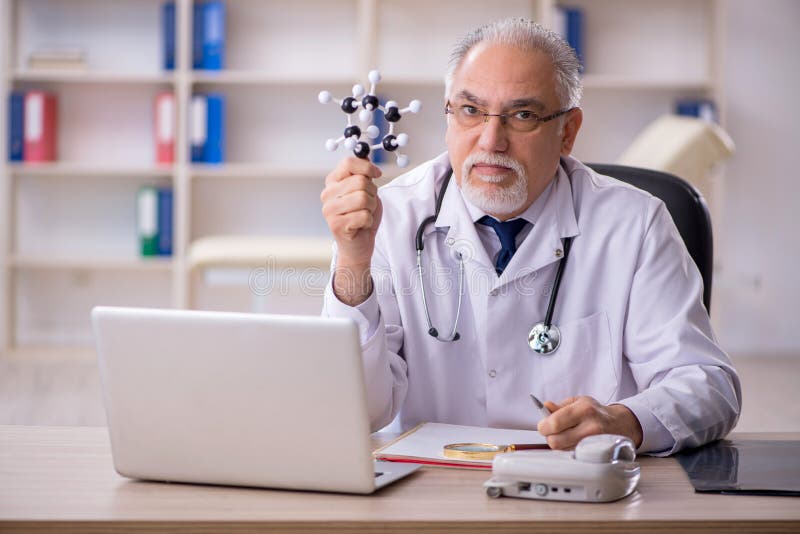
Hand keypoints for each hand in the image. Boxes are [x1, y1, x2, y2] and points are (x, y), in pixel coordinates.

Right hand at [320, 157, 382, 304]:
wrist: (358, 244)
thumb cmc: (362, 215)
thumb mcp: (365, 190)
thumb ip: (363, 175)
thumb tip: (367, 159)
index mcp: (333, 181)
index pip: (348, 163)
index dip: (367, 167)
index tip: (377, 174)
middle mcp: (327, 194)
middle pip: (360, 181)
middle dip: (372, 192)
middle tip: (369, 203)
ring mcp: (329, 210)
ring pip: (363, 198)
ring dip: (371, 207)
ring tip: (365, 213)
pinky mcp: (336, 225)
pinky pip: (363, 215)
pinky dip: (368, 220)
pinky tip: (362, 224)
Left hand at [536, 396, 642, 449]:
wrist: (620, 424)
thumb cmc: (595, 412)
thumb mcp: (577, 402)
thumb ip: (559, 406)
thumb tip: (545, 407)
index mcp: (584, 409)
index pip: (554, 423)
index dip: (544, 426)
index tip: (543, 425)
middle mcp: (591, 426)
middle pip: (555, 441)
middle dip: (549, 437)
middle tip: (553, 431)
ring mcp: (594, 443)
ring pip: (562, 450)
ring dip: (559, 444)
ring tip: (566, 435)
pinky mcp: (596, 455)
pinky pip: (571, 455)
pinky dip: (567, 450)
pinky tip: (573, 442)